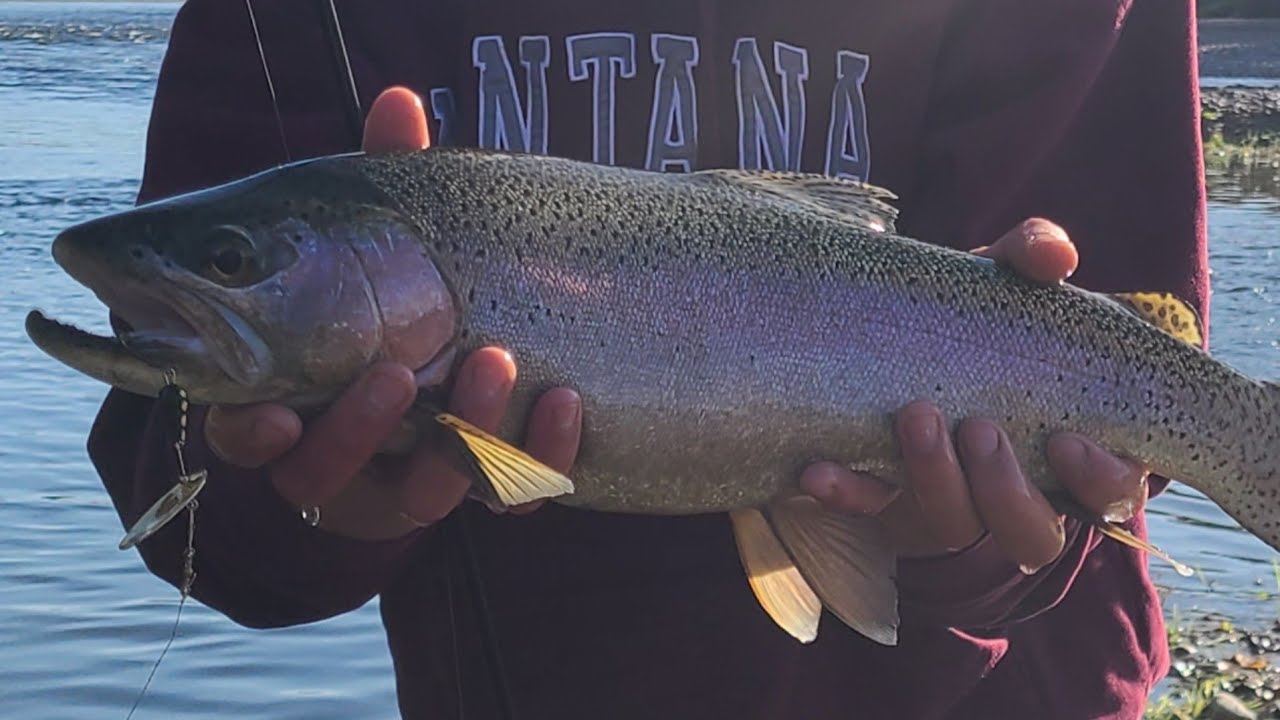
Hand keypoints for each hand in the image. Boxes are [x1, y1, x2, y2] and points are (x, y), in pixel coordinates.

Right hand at [203, 87, 581, 540]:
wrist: (470, 358)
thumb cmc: (393, 299)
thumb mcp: (382, 247)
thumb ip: (384, 188)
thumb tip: (401, 104)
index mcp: (287, 396)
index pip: (246, 434)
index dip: (253, 435)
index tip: (275, 417)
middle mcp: (337, 454)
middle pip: (328, 471)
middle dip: (362, 429)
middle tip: (398, 371)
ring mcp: (408, 482)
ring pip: (423, 492)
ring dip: (459, 433)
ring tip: (494, 363)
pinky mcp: (479, 493)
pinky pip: (508, 498)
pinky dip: (539, 456)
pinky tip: (564, 403)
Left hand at [799, 219, 1148, 571]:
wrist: (894, 341)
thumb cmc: (976, 321)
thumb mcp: (1004, 285)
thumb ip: (1031, 260)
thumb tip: (1054, 255)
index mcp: (1071, 450)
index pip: (1113, 489)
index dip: (1101, 478)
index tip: (1067, 440)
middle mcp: (1017, 492)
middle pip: (1032, 528)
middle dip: (1006, 486)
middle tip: (978, 428)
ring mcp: (951, 503)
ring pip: (957, 525)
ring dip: (936, 480)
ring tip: (916, 420)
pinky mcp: (888, 500)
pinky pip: (868, 509)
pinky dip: (847, 491)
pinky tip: (818, 470)